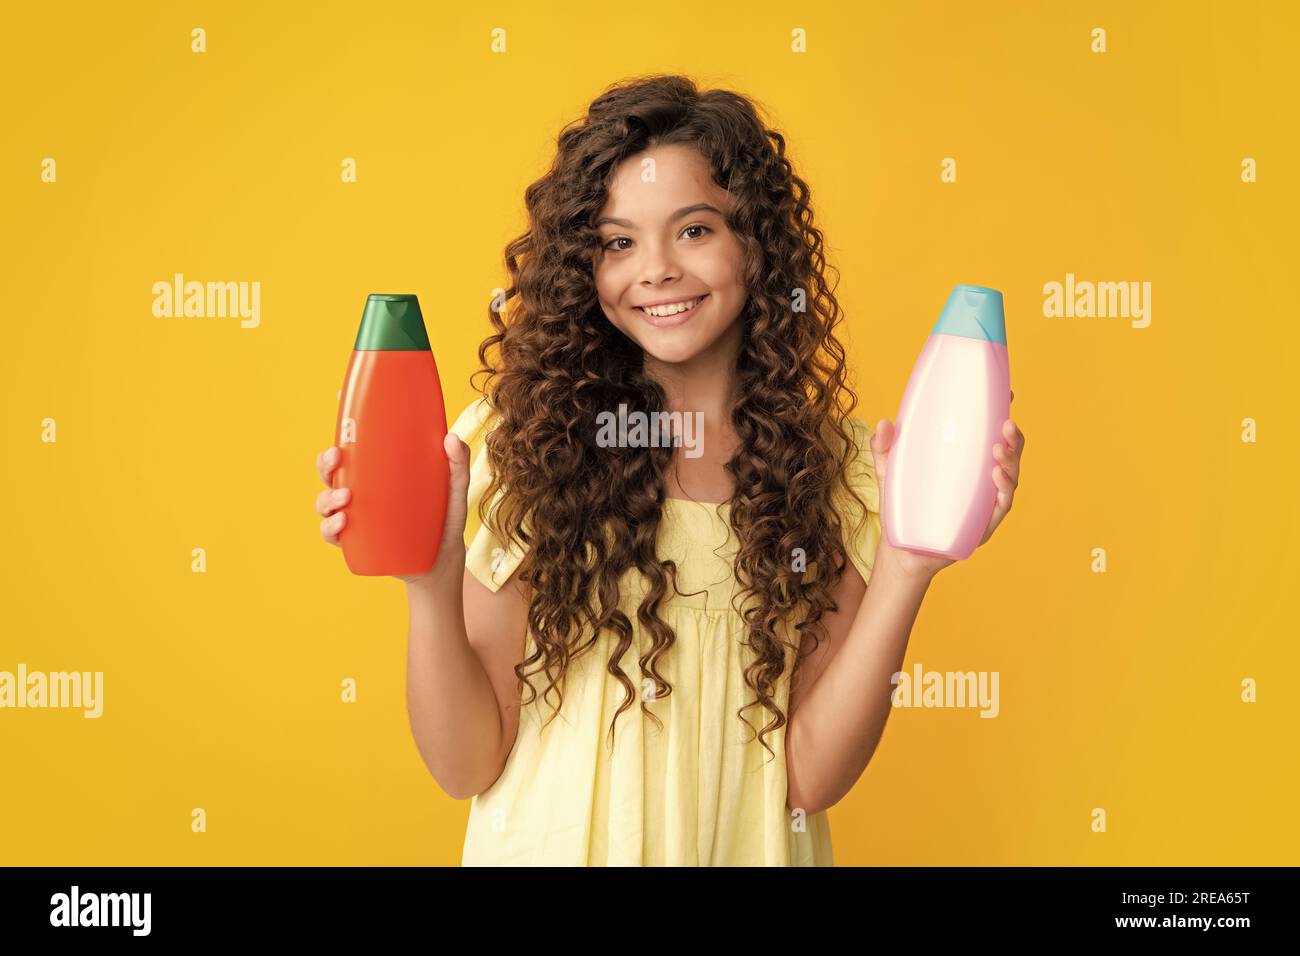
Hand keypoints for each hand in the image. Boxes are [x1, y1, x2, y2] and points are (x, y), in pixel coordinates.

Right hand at [315, 433, 473, 586]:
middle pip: (330, 476)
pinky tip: (342, 521)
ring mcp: (357, 520)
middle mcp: (361, 496)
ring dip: (326, 499)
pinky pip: (333, 536)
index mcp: (377, 477)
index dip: (336, 442)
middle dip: (325, 466)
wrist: (444, 561)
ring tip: (345, 497)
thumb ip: (458, 464)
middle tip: (336, 460)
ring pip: (326, 505)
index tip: (337, 433)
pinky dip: (330, 528)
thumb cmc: (445, 520)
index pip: (350, 455)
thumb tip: (451, 438)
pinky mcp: (357, 544)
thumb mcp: (454, 490)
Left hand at [870, 390, 1023, 578]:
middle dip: (1013, 438)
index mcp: (966, 464)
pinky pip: (1000, 505)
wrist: (901, 550)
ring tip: (999, 449)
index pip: (990, 435)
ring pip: (1010, 478)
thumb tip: (884, 423)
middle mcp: (981, 482)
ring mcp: (984, 503)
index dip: (1002, 415)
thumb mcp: (889, 473)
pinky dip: (1004, 489)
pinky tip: (997, 476)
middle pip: (1008, 454)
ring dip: (1011, 461)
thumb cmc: (900, 508)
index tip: (1009, 395)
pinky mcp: (983, 525)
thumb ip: (884, 448)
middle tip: (1007, 423)